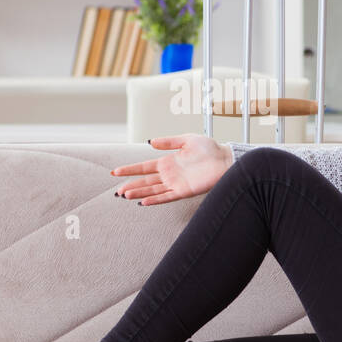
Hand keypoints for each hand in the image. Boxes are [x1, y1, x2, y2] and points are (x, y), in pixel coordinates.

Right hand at [110, 134, 231, 205]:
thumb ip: (168, 142)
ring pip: (152, 190)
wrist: (225, 159)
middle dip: (130, 185)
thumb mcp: (186, 139)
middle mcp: (169, 174)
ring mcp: (175, 184)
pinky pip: (166, 197)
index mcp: (167, 162)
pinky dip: (155, 199)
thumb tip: (150, 142)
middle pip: (145, 181)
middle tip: (116, 191)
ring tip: (124, 196)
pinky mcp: (184, 191)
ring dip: (139, 193)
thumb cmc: (210, 149)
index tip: (115, 172)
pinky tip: (143, 202)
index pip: (144, 167)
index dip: (129, 170)